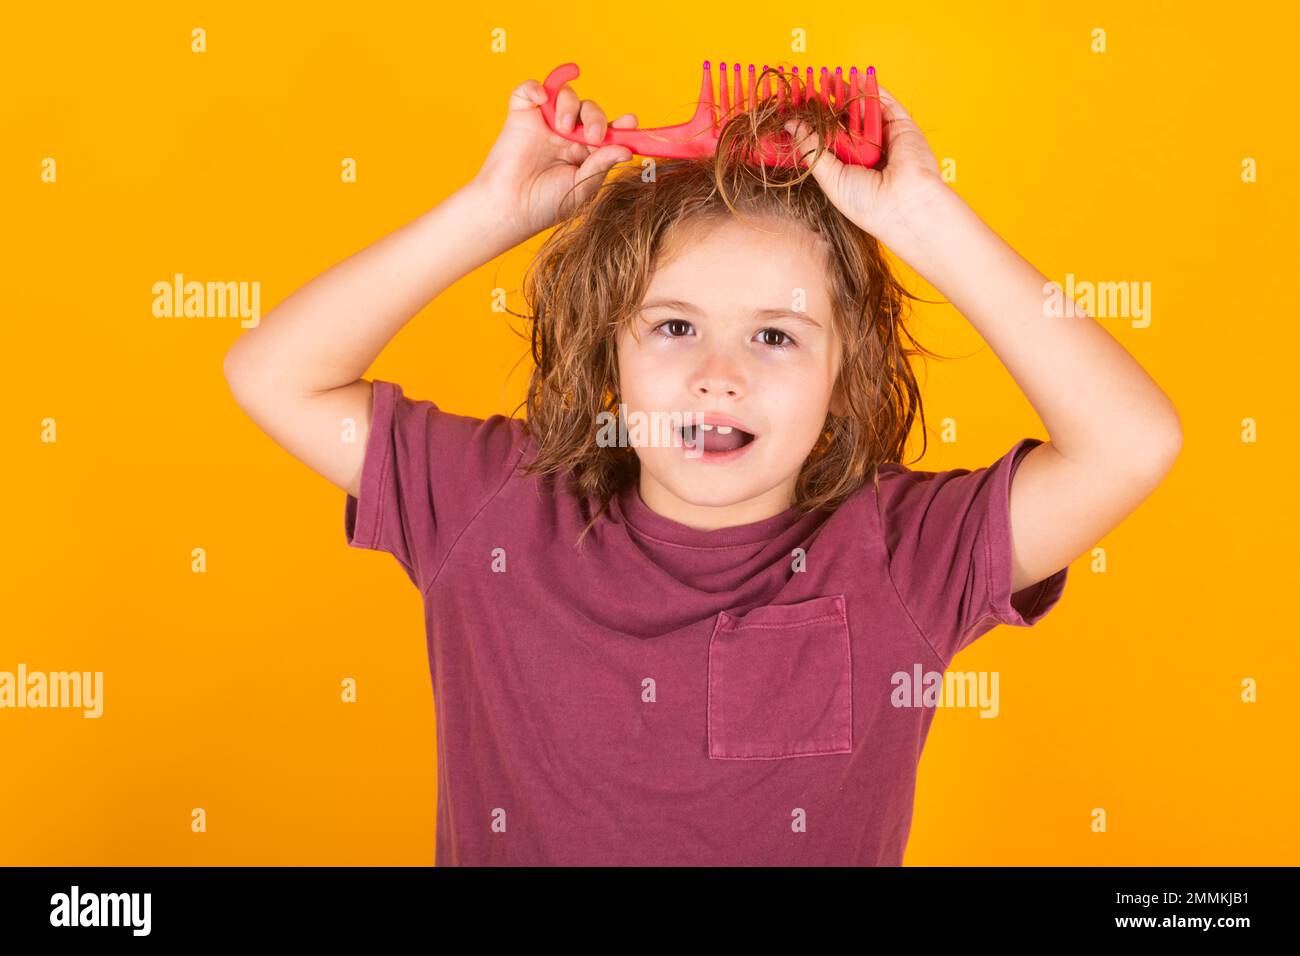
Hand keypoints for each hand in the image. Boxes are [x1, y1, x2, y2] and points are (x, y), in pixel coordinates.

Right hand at [471, 78, 637, 241]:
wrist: (510, 208)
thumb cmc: (545, 205)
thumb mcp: (581, 186)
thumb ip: (602, 164)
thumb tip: (627, 150)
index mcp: (585, 153)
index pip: (608, 131)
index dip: (620, 124)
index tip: (631, 121)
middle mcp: (567, 135)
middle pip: (590, 109)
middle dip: (596, 117)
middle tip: (593, 136)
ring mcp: (544, 123)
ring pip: (566, 95)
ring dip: (569, 106)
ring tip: (563, 128)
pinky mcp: (522, 115)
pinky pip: (529, 89)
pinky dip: (535, 87)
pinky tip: (540, 98)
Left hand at [783, 84, 950, 241]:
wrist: (903, 205)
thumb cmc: (866, 202)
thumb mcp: (828, 176)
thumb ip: (811, 148)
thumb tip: (790, 124)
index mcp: (847, 168)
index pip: (828, 140)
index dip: (814, 124)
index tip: (798, 108)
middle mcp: (866, 152)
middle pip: (845, 122)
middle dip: (829, 105)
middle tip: (811, 87)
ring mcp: (885, 138)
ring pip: (863, 109)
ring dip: (848, 91)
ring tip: (828, 75)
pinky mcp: (902, 126)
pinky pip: (885, 102)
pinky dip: (871, 88)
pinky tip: (856, 76)